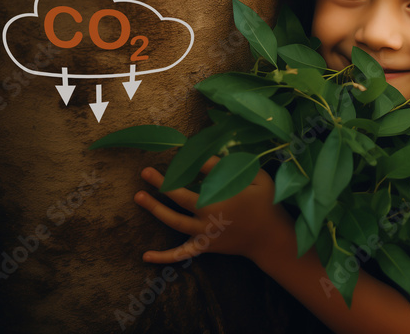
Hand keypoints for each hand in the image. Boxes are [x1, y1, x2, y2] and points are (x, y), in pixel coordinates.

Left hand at [134, 156, 288, 263]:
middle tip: (145, 171)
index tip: (177, 153)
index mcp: (220, 197)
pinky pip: (181, 254)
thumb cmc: (266, 203)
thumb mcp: (256, 178)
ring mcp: (204, 234)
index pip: (197, 176)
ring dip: (155, 209)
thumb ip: (231, 167)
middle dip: (160, 183)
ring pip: (174, 221)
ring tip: (138, 196)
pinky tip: (145, 256)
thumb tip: (207, 156)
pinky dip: (163, 257)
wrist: (271, 237)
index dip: (187, 164)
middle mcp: (208, 216)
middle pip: (178, 198)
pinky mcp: (204, 247)